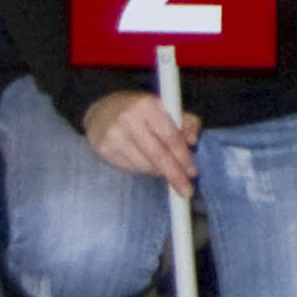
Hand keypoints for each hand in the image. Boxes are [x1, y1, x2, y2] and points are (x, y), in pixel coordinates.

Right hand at [80, 86, 199, 189]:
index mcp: (148, 105)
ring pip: (144, 164)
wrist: (103, 109)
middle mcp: (129, 119)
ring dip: (158, 172)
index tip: (193, 173)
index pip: (170, 136)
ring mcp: (114, 134)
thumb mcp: (167, 108)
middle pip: (157, 155)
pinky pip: (130, 168)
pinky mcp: (104, 148)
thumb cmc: (143, 111)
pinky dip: (143, 169)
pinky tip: (146, 162)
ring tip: (164, 168)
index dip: (183, 157)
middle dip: (174, 174)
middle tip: (186, 190)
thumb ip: (187, 123)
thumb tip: (192, 141)